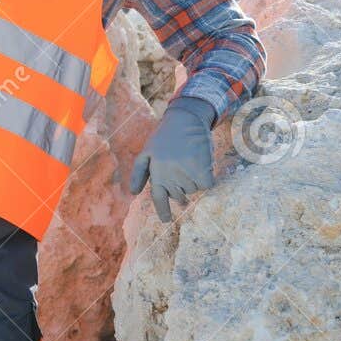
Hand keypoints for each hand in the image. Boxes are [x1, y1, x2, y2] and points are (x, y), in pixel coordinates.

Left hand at [130, 96, 216, 222]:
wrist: (185, 119)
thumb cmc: (164, 137)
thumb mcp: (147, 152)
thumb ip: (139, 173)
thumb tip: (133, 192)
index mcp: (156, 173)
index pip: (158, 198)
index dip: (163, 211)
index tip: (166, 221)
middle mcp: (170, 175)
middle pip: (179, 196)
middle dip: (182, 191)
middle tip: (183, 175)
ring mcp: (185, 172)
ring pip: (194, 190)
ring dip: (194, 181)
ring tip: (189, 163)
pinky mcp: (201, 168)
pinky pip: (207, 185)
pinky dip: (206, 178)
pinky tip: (202, 165)